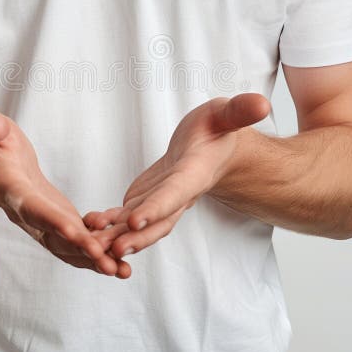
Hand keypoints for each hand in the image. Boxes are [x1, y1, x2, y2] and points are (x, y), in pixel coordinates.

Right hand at [0, 109, 131, 278]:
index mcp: (9, 188)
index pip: (30, 206)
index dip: (51, 220)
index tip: (76, 233)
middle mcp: (25, 213)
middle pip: (52, 236)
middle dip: (80, 250)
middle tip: (108, 264)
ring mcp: (42, 221)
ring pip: (66, 246)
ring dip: (93, 260)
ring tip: (121, 271)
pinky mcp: (56, 221)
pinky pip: (76, 241)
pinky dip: (97, 252)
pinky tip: (120, 263)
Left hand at [82, 93, 270, 260]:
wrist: (213, 148)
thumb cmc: (218, 129)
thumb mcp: (227, 114)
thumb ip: (240, 111)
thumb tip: (262, 103)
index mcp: (195, 174)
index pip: (176, 193)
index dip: (157, 206)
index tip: (135, 219)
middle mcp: (178, 194)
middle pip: (157, 221)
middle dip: (135, 237)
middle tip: (110, 249)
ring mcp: (161, 201)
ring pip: (139, 226)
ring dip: (116, 237)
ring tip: (91, 245)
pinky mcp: (147, 200)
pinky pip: (127, 218)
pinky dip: (109, 225)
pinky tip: (89, 226)